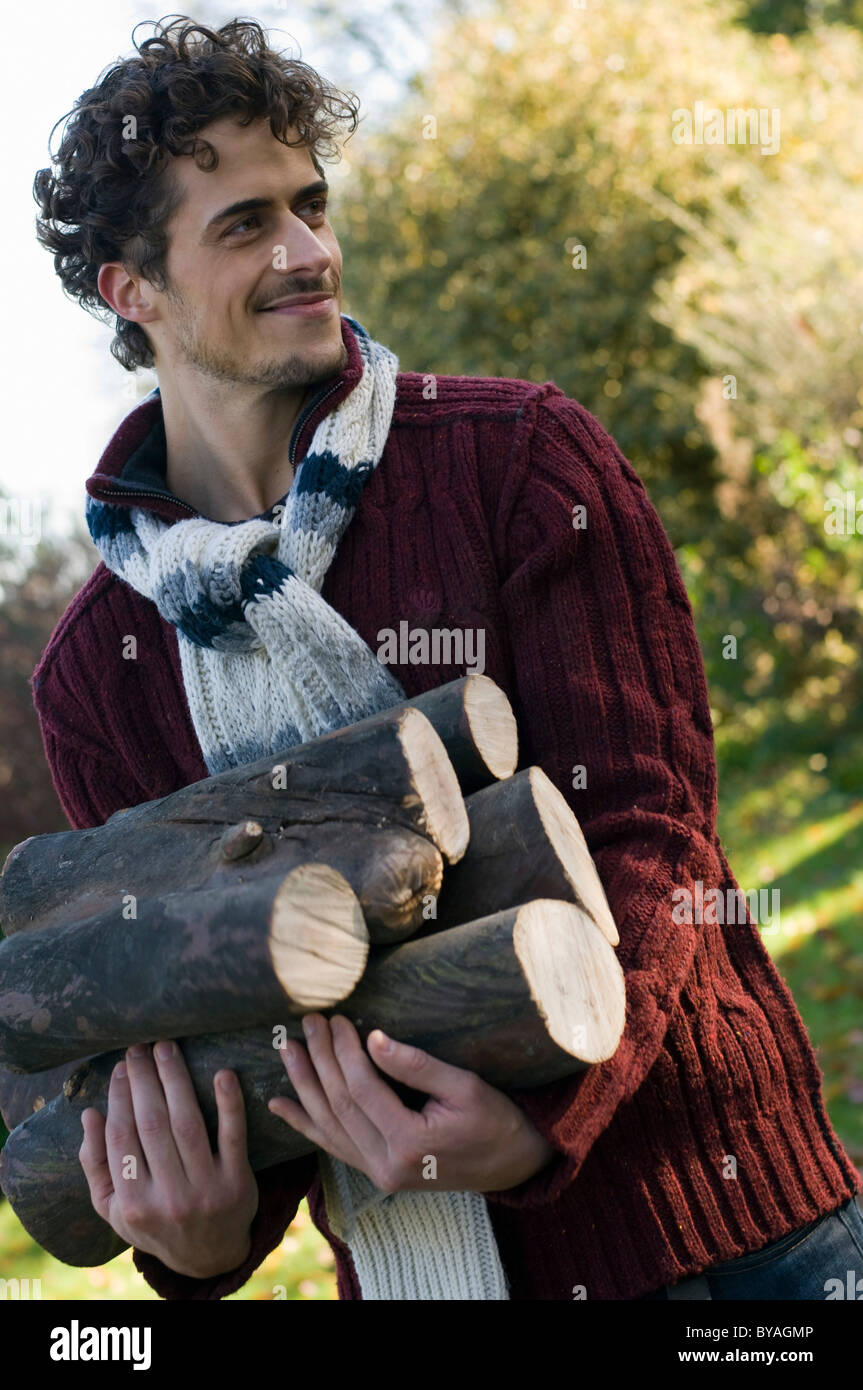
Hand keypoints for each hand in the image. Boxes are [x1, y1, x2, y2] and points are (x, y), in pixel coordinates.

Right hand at [79, 1040, 258, 1278]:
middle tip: (140, 1047)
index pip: (121, 1138)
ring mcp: (205, 1189)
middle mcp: (168, 1197)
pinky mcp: (238, 1181)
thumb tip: (89, 1114)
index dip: (119, 1097)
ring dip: (176, 1080)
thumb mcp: (113, 1208)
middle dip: (144, 1080)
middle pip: (152, 1125)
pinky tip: (223, 1073)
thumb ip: (95, 1164)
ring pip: (187, 1123)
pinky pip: (233, 1136)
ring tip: (167, 1049)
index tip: (120, 1067)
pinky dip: (229, 1103)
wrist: (208, 1255)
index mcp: (133, 1203)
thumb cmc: (154, 1221)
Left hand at [268, 1014, 556, 1192]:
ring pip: (329, 1126)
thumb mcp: (465, 1087)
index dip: (344, 1050)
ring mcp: (379, 1174)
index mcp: (408, 1143)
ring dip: (305, 1087)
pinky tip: (280, 1106)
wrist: (514, 1165)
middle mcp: (386, 1165)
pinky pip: (334, 1146)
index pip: (362, 1089)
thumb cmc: (496, 1121)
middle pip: (339, 1106)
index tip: (336, 1018)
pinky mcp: (378, 1173)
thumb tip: (374, 1039)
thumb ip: (416, 1066)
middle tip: (308, 1023)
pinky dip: (305, 1125)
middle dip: (320, 1061)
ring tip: (288, 1051)